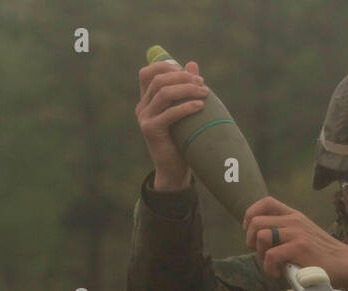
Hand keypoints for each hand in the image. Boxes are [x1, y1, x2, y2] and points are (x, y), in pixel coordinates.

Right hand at [135, 59, 210, 188]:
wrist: (174, 169)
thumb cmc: (181, 138)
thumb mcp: (184, 110)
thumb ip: (185, 88)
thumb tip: (192, 64)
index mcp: (147, 100)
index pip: (147, 73)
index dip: (165, 66)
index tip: (185, 71)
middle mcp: (142, 107)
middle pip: (159, 80)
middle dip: (183, 78)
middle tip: (202, 83)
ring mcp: (144, 118)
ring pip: (164, 93)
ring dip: (187, 90)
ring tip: (205, 93)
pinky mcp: (150, 130)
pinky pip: (169, 113)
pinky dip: (186, 107)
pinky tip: (200, 106)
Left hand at [242, 196, 347, 290]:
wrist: (346, 263)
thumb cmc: (323, 255)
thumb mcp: (304, 235)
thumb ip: (286, 233)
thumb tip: (262, 242)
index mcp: (294, 215)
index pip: (266, 202)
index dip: (251, 215)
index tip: (251, 232)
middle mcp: (294, 220)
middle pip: (256, 221)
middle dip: (250, 240)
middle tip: (260, 253)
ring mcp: (296, 233)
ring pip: (261, 235)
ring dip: (259, 253)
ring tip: (270, 264)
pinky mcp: (299, 248)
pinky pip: (271, 255)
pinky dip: (269, 267)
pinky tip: (277, 272)